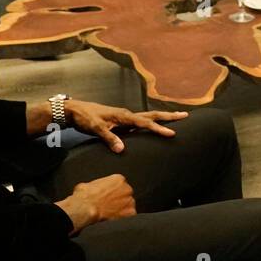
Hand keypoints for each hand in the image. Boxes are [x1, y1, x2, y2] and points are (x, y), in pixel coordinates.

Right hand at [56, 173, 135, 233]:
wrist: (85, 208)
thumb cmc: (84, 196)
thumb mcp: (89, 184)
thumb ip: (98, 185)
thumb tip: (94, 189)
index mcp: (118, 179)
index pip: (120, 185)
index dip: (114, 192)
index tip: (109, 197)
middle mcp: (127, 188)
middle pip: (126, 194)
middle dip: (119, 200)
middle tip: (110, 206)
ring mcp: (129, 201)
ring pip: (128, 205)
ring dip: (122, 209)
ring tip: (111, 214)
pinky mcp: (130, 213)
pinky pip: (130, 216)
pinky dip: (124, 218)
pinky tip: (115, 219)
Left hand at [65, 99, 189, 152]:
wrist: (75, 110)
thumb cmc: (85, 118)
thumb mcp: (96, 128)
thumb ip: (109, 138)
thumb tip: (122, 149)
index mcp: (124, 115)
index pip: (145, 122)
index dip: (159, 129)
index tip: (172, 133)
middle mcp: (127, 114)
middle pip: (152, 115)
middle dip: (169, 115)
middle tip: (185, 115)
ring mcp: (125, 118)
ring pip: (148, 117)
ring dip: (163, 118)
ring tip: (177, 118)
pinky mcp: (122, 122)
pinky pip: (141, 122)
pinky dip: (152, 122)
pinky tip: (155, 127)